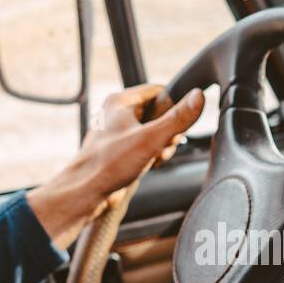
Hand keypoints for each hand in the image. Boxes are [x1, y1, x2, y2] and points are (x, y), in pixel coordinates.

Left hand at [28, 84, 205, 246]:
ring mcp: (117, 131)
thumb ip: (177, 119)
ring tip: (153, 158)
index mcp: (120, 101)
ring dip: (160, 146)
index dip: (174, 106)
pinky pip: (143, 146)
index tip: (179, 123)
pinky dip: (150, 155)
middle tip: (163, 146)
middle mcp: (117, 113)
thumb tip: (198, 97)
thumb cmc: (108, 164)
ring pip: (152, 131)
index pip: (159, 90)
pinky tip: (147, 166)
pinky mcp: (118, 148)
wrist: (85, 192)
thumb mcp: (151, 139)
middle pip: (157, 113)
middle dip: (167, 132)